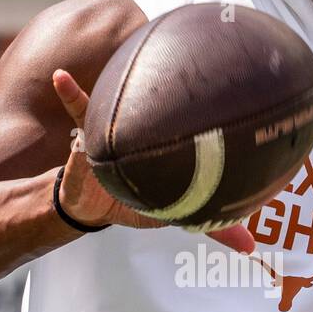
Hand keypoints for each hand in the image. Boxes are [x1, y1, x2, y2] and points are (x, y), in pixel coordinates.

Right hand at [52, 69, 254, 253]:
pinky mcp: (89, 132)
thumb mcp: (174, 213)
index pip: (195, 128)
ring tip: (125, 70)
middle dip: (169, 90)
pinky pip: (78, 111)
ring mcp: (118, 129)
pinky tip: (61, 78)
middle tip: (193, 64)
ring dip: (119, 93)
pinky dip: (70, 94)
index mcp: (171, 148)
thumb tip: (251, 247)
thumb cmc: (134, 201)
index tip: (236, 91)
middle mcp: (146, 131)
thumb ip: (214, 227)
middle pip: (157, 108)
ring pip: (119, 108)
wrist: (90, 202)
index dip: (215, 113)